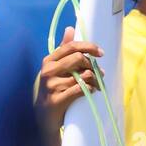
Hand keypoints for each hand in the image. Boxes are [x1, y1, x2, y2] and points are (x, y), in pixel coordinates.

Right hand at [36, 25, 103, 145]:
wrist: (44, 117)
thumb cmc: (53, 90)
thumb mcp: (56, 68)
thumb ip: (63, 49)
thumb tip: (70, 28)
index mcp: (49, 60)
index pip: (71, 46)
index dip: (89, 47)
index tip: (100, 53)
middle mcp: (48, 71)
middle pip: (78, 58)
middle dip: (92, 65)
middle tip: (99, 73)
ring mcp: (51, 86)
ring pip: (83, 76)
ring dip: (95, 80)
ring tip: (97, 84)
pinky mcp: (57, 100)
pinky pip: (80, 89)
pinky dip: (90, 89)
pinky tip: (92, 91)